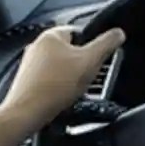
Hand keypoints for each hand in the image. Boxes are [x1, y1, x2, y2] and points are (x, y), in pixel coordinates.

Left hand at [0, 25, 124, 129]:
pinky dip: (57, 87)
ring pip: (59, 67)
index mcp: (51, 35)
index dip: (92, 47)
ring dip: (68, 77)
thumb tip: (118, 33)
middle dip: (80, 64)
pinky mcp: (25, 80)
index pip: (80, 32)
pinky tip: (60, 97)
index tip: (96, 61)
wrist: (27, 113)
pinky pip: (49, 80)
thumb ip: (107, 44)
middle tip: (86, 77)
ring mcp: (29, 63)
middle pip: (70, 51)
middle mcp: (37, 45)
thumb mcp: (90, 61)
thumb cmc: (56, 85)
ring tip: (72, 90)